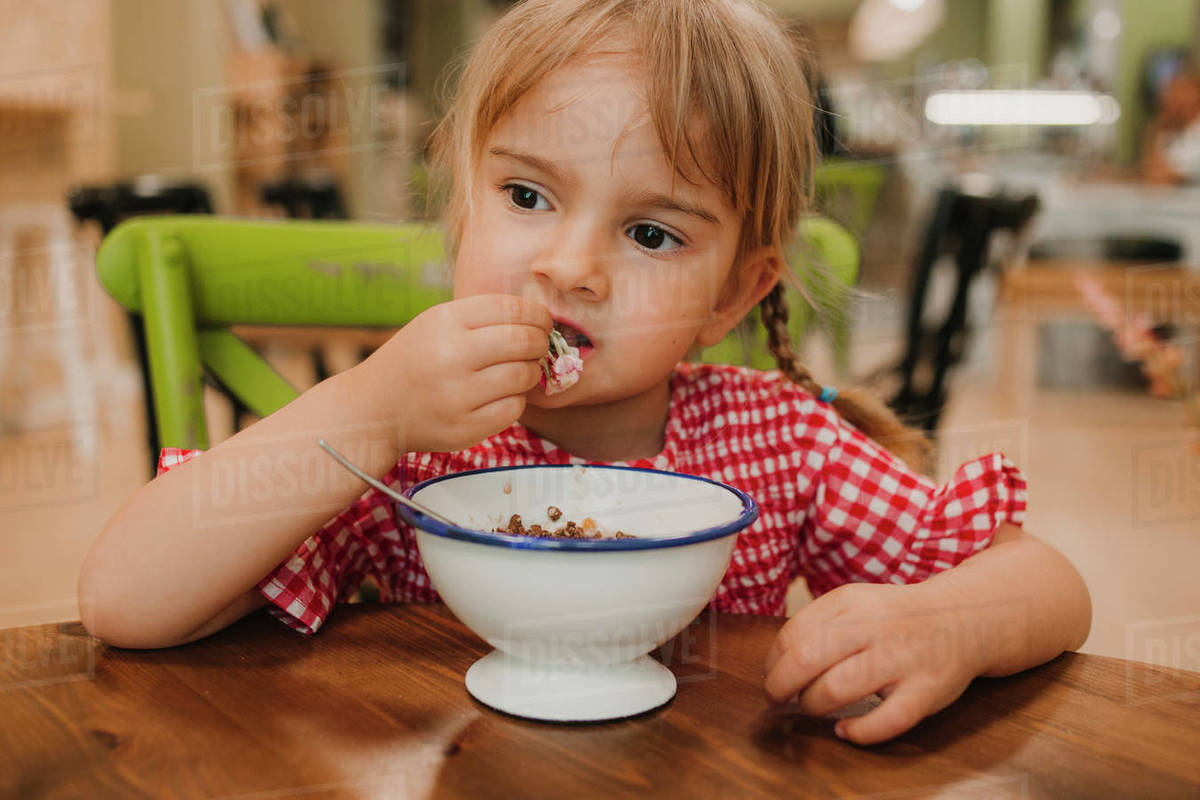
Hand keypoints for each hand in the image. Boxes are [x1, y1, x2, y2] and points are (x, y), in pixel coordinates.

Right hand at [351, 294, 551, 452]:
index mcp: (444, 321)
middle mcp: (450, 356)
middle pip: (524, 341)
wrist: (373, 409)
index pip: (512, 309)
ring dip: (530, 372)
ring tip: (519, 371)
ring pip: (523, 376)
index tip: (542, 322)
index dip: (538, 315)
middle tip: (538, 347)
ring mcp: (457, 395)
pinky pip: (514, 408)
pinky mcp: (464, 428)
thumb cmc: (415, 360)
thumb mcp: (436, 323)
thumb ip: (482, 317)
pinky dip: (516, 400)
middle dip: (540, 343)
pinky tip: (500, 395)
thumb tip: (539, 319)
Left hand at [763, 582, 978, 744]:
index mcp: (850, 602)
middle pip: (806, 660)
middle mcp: (874, 627)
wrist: (964, 618)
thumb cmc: (894, 617)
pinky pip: (884, 721)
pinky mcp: (925, 691)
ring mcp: (901, 659)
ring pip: (837, 690)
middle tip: (777, 698)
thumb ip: (818, 625)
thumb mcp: (855, 602)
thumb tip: (775, 663)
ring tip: (813, 706)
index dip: (772, 662)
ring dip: (813, 705)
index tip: (771, 675)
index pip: (792, 634)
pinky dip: (857, 732)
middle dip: (780, 686)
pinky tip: (845, 729)